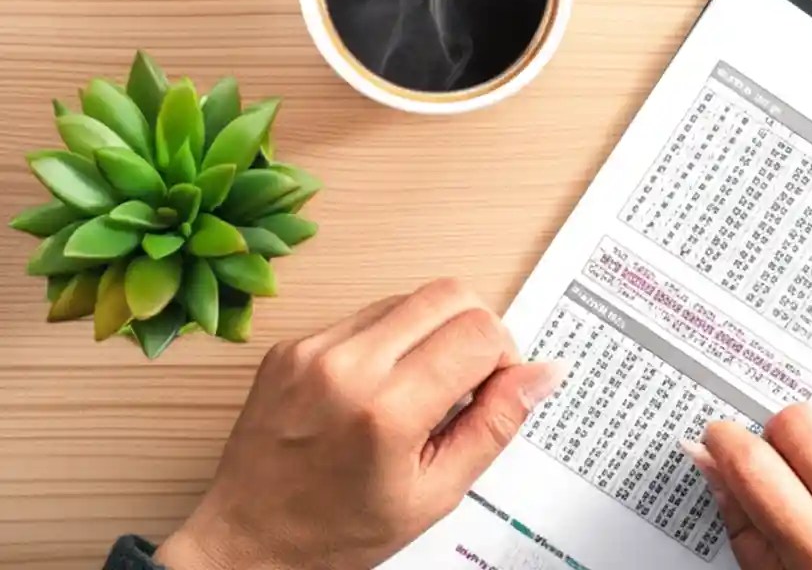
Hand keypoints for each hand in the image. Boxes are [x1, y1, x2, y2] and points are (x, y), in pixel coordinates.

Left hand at [155, 279, 564, 569]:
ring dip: (435, 331)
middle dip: (478, 329)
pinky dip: (393, 340)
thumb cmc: (333, 532)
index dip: (506, 357)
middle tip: (470, 381)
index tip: (497, 388)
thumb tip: (540, 375)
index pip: (480, 331)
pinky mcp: (293, 344)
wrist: (246, 541)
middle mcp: (346, 365)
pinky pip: (368, 314)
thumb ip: (493, 426)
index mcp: (386, 410)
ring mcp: (313, 348)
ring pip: (411, 298)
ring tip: (422, 390)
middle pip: (450, 294)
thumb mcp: (433, 495)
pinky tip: (383, 388)